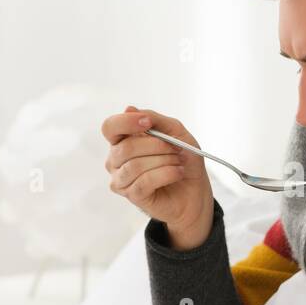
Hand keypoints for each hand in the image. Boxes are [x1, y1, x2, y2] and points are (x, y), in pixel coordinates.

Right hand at [101, 106, 212, 249]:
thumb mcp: (175, 132)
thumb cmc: (183, 159)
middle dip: (157, 146)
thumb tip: (129, 109)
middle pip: (126, 148)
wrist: (195, 190)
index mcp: (123, 140)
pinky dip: (166, 174)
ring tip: (178, 163)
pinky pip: (144, 181)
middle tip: (176, 149)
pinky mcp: (132, 195)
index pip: (110, 127)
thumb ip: (155, 119)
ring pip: (135, 166)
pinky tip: (177, 173)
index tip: (148, 123)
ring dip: (164, 161)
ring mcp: (121, 179)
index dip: (126, 122)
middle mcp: (116, 159)